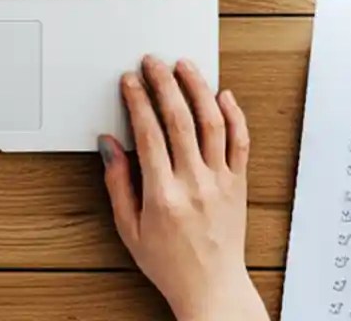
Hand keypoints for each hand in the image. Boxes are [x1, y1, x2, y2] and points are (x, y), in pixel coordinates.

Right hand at [99, 57, 266, 320]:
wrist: (212, 287)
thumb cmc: (169, 263)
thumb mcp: (129, 228)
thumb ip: (118, 183)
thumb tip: (109, 145)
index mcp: (163, 195)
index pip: (149, 134)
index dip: (137, 101)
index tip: (129, 81)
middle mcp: (195, 183)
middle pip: (180, 120)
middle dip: (164, 83)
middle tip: (153, 62)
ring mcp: (221, 181)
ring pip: (213, 122)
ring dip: (198, 88)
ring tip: (185, 66)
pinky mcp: (239, 183)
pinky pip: (240, 141)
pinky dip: (234, 114)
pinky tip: (223, 95)